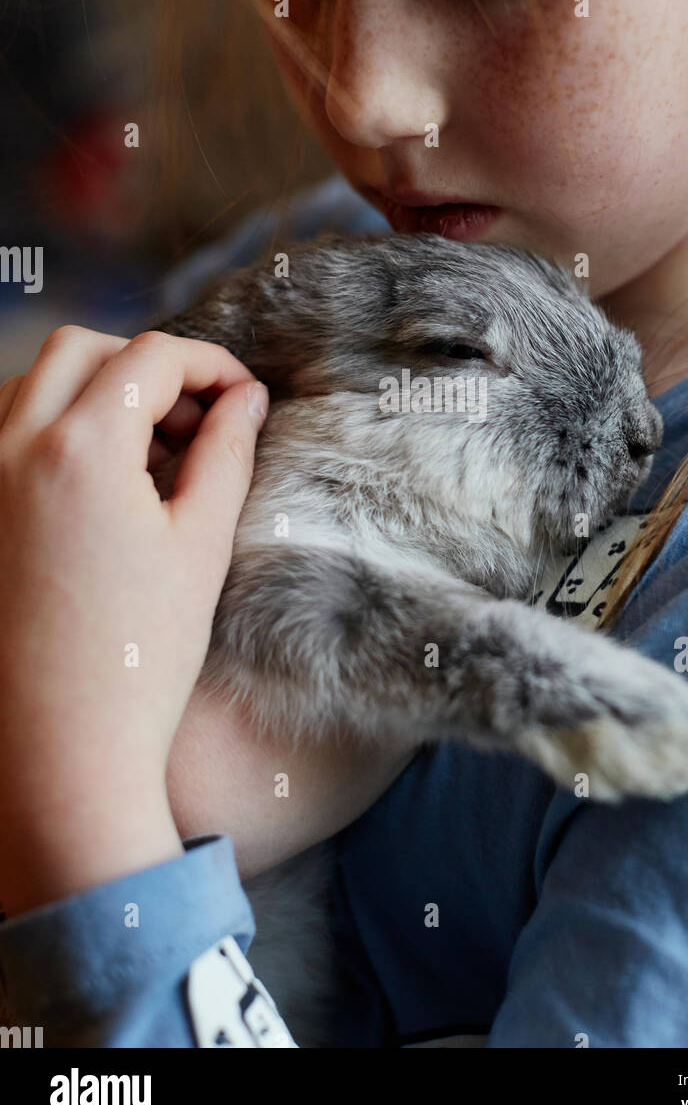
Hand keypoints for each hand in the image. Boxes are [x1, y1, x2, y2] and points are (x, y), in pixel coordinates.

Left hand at [0, 327, 267, 914]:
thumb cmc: (138, 660)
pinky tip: (94, 486)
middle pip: (84, 350)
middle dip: (147, 367)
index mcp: (80, 448)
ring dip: (94, 393)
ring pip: (33, 385)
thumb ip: (226, 454)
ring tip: (148, 455)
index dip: (210, 365)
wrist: (59, 754)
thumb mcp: (200, 545)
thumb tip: (246, 400)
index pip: (151, 358)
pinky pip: (4, 435)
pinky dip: (50, 431)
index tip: (243, 395)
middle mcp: (10, 447)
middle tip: (196, 417)